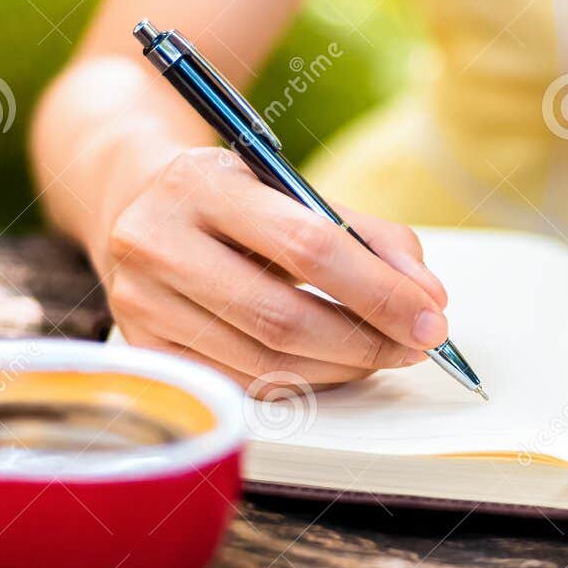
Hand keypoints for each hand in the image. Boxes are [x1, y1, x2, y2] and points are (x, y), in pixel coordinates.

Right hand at [93, 147, 447, 391]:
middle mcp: (158, 242)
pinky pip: (240, 383)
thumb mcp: (291, 189)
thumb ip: (368, 236)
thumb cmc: (231, 200)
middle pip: (283, 317)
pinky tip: (331, 364)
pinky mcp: (143, 349)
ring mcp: (140, 302)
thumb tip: (427, 298)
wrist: (135, 206)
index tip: (432, 317)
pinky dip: (300, 381)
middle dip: (367, 339)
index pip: (308, 247)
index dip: (379, 291)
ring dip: (341, 367)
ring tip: (381, 352)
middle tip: (417, 345)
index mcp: (201, 184)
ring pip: (264, 361)